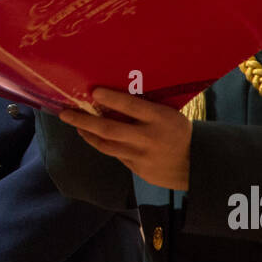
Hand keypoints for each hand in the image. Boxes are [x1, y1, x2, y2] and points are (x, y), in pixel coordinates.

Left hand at [59, 86, 191, 189]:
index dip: (112, 99)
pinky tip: (95, 138)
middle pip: (110, 129)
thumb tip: (115, 95)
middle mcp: (148, 138)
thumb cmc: (179, 132)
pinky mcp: (138, 170)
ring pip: (107, 146)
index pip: (132, 106)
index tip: (93, 91)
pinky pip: (116, 155)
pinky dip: (104, 145)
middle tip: (65, 113)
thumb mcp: (169, 114)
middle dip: (84, 120)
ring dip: (88, 135)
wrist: (196, 165)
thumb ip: (146, 109)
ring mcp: (141, 157)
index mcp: (160, 118)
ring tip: (76, 125)